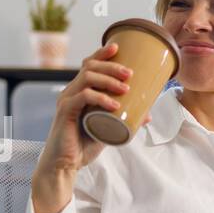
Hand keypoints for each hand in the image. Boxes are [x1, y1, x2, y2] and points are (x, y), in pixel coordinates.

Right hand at [32, 42, 150, 212]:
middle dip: (111, 66)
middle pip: (90, 67)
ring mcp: (67, 100)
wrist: (65, 164)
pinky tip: (114, 104)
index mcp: (79, 91)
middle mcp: (71, 91)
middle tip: (130, 74)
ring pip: (86, 79)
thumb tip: (148, 114)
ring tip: (126, 89)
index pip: (89, 65)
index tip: (118, 48)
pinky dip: (100, 98)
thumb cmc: (83, 146)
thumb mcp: (108, 130)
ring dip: (108, 80)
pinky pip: (83, 98)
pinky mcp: (65, 112)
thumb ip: (124, 120)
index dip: (102, 54)